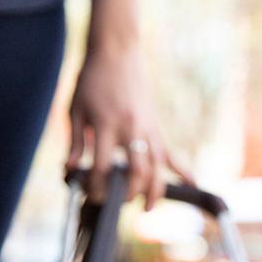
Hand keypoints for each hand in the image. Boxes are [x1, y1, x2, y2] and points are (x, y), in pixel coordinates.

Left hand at [66, 45, 192, 209]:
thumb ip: (74, 142)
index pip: (102, 166)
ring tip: (147, 209)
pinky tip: (193, 185)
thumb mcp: (76, 108)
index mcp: (106, 124)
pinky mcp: (156, 128)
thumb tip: (69, 171)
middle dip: (128, 194)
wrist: (116, 51)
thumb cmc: (92, 79)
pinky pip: (172, 154)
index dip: (96, 185)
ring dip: (154, 192)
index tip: (91, 193)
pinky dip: (183, 171)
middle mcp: (131, 129)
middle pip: (136, 173)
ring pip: (157, 169)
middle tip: (118, 204)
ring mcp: (148, 129)